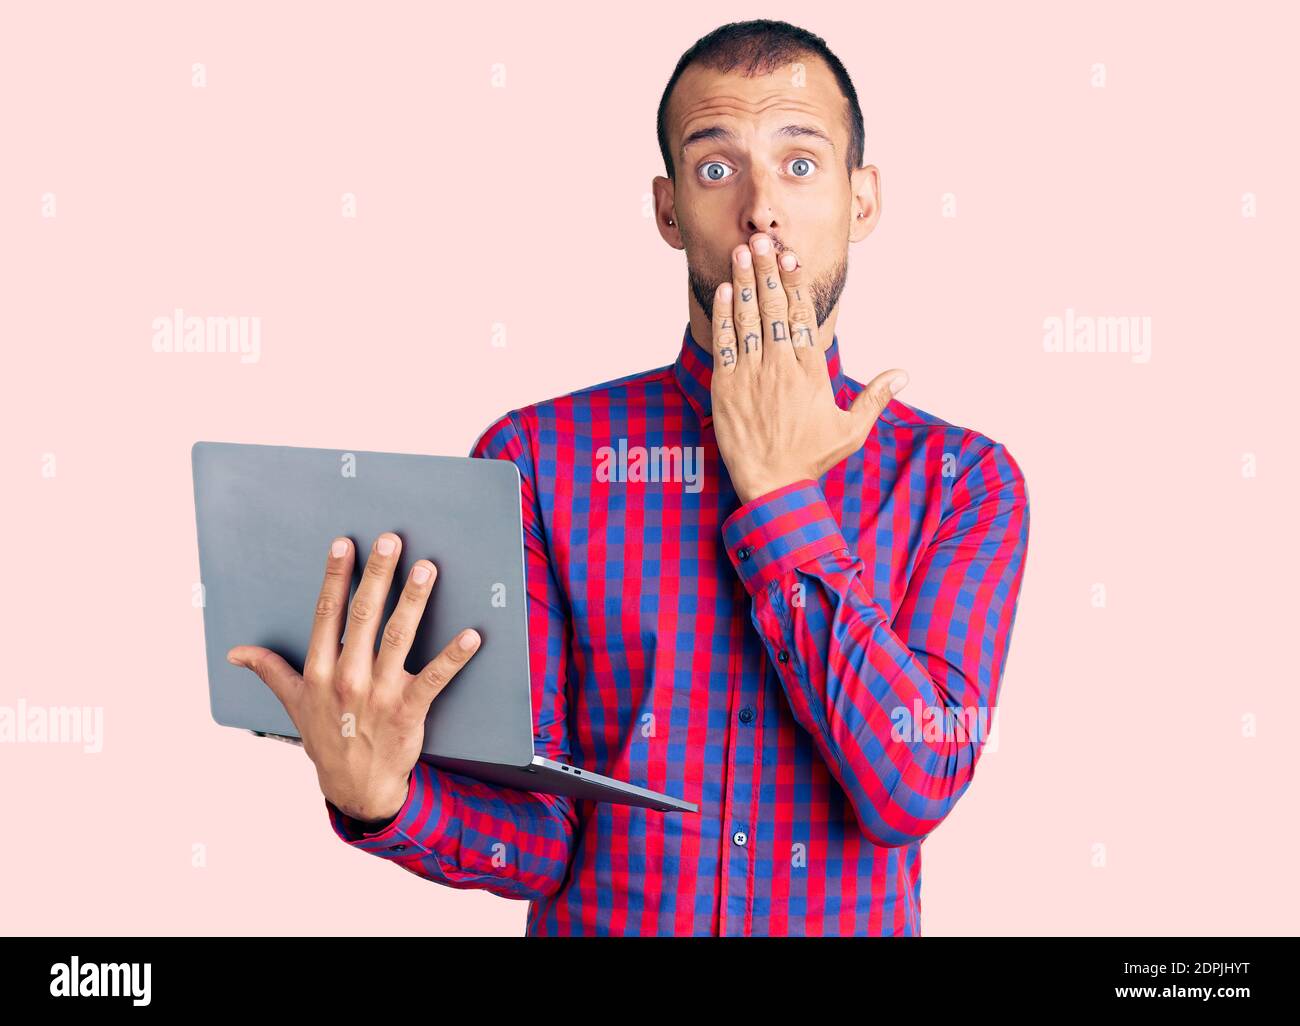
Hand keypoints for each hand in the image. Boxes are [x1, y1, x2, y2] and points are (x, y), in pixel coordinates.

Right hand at [227, 532, 481, 822]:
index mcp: (320, 672)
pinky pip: (435, 678)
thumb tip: (236, 653)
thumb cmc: (328, 738)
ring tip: (426, 570)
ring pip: (399, 637)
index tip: (344, 544)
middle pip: (364, 616)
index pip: (327, 614)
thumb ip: (271, 671)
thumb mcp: (294, 704)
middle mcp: (348, 678)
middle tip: (391, 541)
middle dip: (378, 575)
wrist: (356, 788)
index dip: (335, 577)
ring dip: (413, 602)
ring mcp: (380, 694)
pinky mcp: (409, 710)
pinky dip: (454, 657)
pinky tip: (471, 636)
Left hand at [710, 231, 908, 503]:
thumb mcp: (851, 430)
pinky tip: (726, 290)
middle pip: (775, 308)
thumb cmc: (811, 459)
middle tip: (762, 239)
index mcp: (812, 372)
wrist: (772, 485)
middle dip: (768, 270)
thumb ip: (875, 397)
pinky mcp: (726, 387)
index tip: (792, 256)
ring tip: (742, 251)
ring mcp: (752, 375)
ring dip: (746, 282)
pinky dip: (725, 315)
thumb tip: (904, 375)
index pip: (803, 317)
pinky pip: (726, 343)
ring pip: (749, 319)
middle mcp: (781, 367)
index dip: (797, 284)